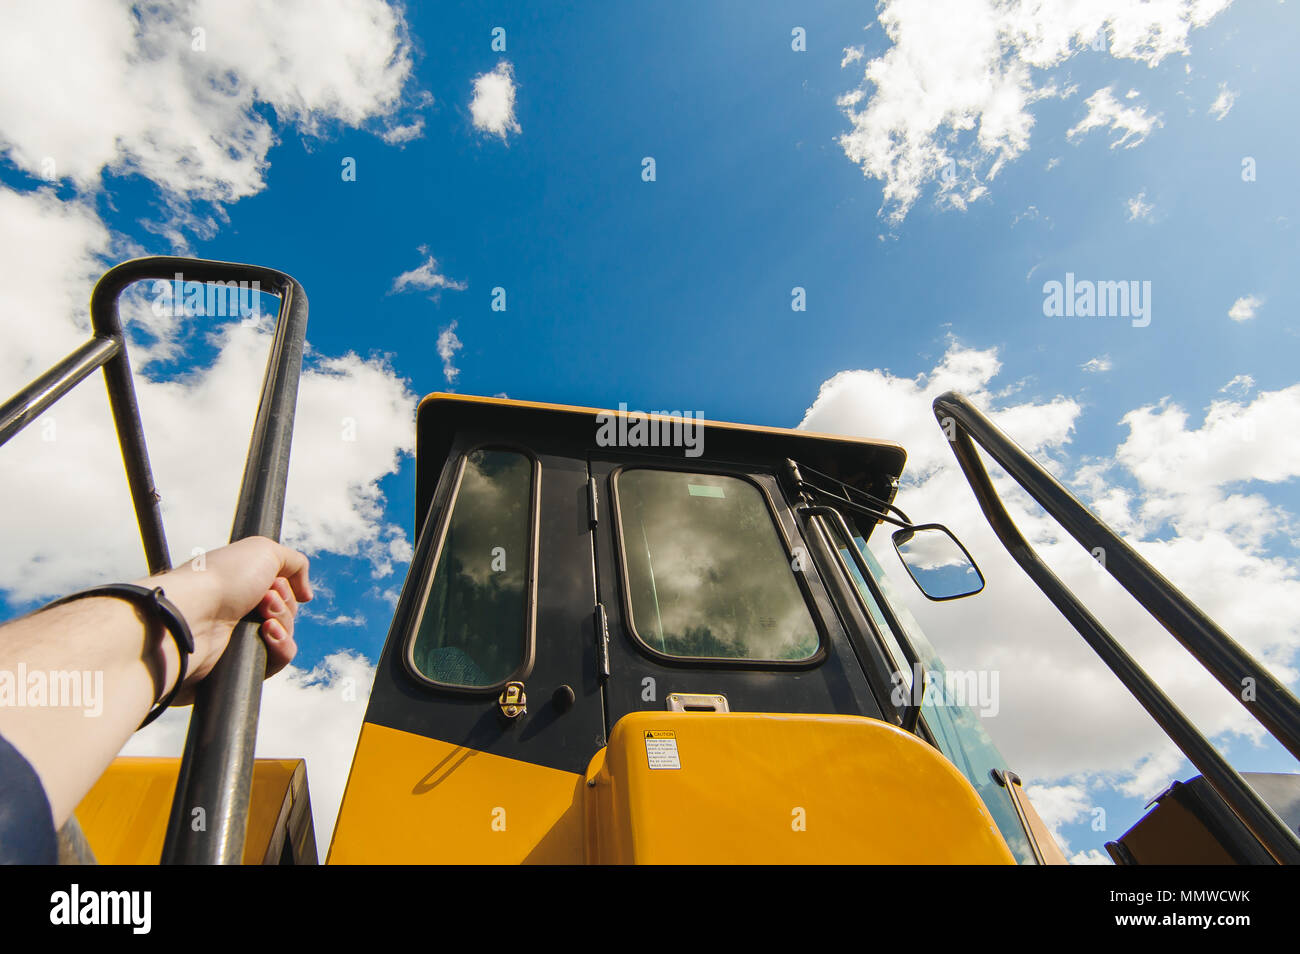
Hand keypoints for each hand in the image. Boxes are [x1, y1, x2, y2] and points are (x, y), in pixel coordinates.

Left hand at [139, 536, 312, 702]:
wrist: (191, 618)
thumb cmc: (221, 580)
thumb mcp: (264, 551)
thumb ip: (295, 562)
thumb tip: (306, 593)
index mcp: (239, 586)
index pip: (280, 592)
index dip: (286, 588)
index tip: (274, 584)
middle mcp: (237, 612)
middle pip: (285, 614)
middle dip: (284, 607)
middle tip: (265, 601)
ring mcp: (237, 640)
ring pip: (285, 638)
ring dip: (284, 627)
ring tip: (265, 623)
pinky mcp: (238, 667)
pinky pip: (276, 662)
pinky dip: (280, 649)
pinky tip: (268, 638)